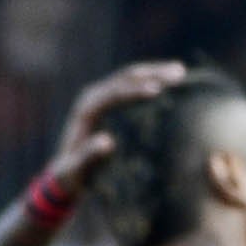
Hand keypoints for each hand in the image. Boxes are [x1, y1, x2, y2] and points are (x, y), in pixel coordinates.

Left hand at [44, 59, 187, 196]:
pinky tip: (169, 83)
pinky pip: (131, 86)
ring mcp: (100, 96)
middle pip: (125, 78)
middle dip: (152, 73)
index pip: (114, 94)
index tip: (158, 90)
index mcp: (86, 110)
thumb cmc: (72, 173)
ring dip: (155, 73)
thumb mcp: (77, 169)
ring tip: (180, 72)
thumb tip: (108, 142)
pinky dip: (150, 82)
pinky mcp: (108, 101)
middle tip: (179, 73)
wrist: (64, 171)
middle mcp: (92, 97)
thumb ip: (89, 156)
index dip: (135, 91)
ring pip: (130, 78)